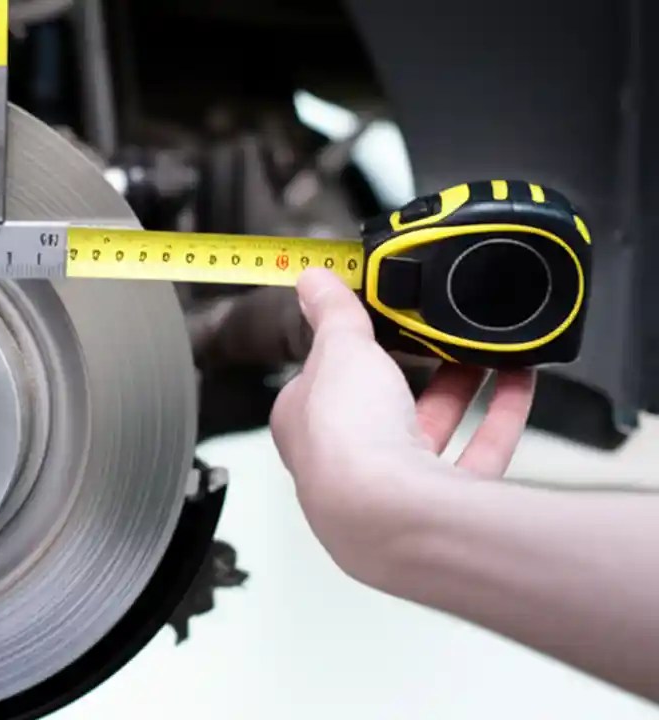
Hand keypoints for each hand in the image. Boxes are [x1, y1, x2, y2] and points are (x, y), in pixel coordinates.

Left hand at [269, 268, 535, 587]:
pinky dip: (500, 416)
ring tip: (484, 347)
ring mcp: (395, 491)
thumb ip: (333, 313)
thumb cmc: (347, 441)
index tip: (375, 320)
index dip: (346, 351)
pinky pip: (477, 454)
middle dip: (413, 370)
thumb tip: (311, 280)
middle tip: (438, 331)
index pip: (319, 383)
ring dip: (460, 388)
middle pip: (381, 409)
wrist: (395, 516)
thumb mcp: (339, 350)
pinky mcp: (444, 507)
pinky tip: (518, 380)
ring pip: (430, 432)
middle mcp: (344, 466)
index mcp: (304, 430)